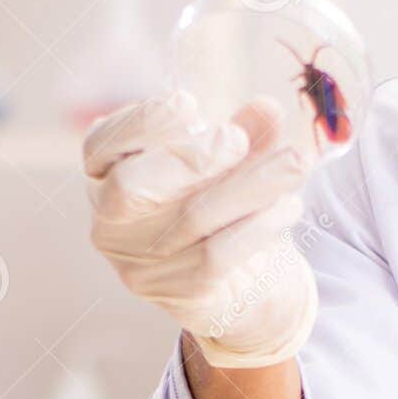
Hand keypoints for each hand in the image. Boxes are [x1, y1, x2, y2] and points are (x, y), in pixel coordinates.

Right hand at [83, 91, 317, 368]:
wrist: (243, 286)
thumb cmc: (225, 207)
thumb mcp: (234, 164)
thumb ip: (246, 134)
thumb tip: (267, 109)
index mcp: (108, 179)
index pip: (100, 147)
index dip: (139, 123)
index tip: (188, 104)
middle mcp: (114, 225)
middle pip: (132, 187)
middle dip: (188, 157)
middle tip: (236, 138)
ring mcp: (143, 265)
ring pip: (193, 217)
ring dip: (253, 183)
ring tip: (297, 161)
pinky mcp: (181, 294)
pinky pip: (221, 253)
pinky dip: (261, 223)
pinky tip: (290, 206)